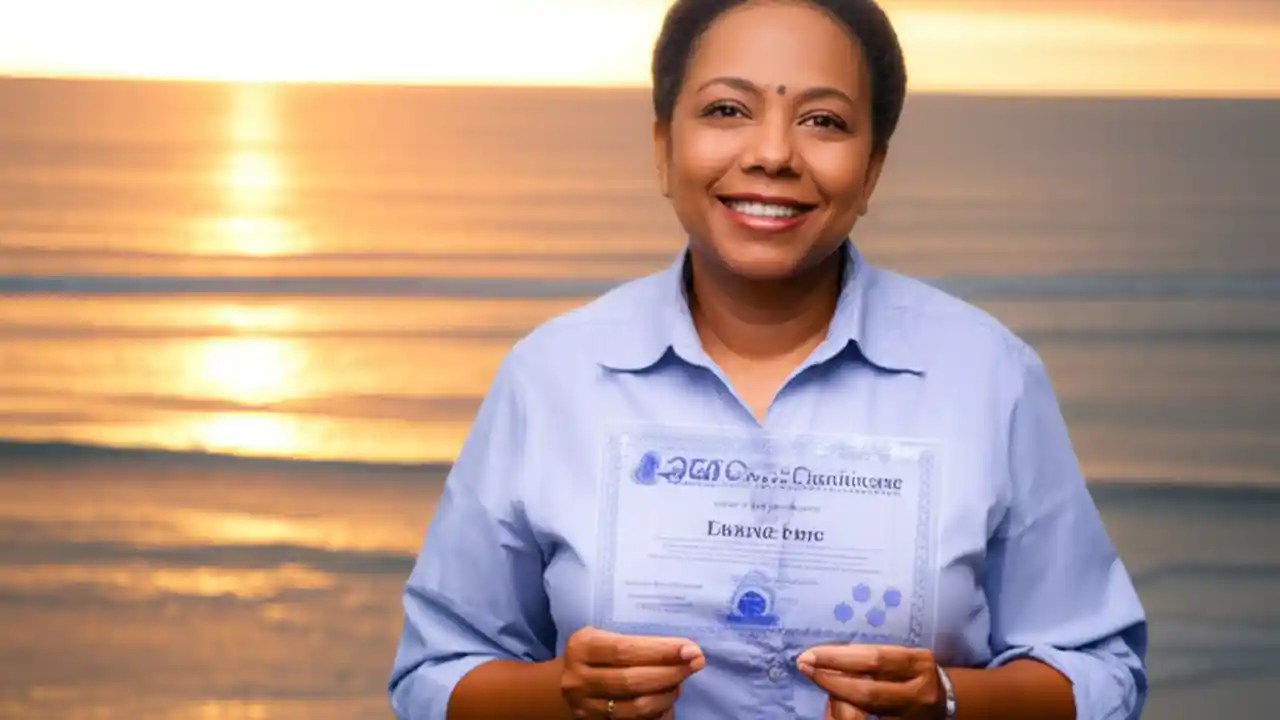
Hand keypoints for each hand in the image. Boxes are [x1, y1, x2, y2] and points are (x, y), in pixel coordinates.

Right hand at [560, 626, 704, 719]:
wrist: (571, 683)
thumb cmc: (600, 654)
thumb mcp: (608, 639)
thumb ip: (640, 645)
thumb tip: (687, 651)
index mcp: (582, 647)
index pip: (626, 650)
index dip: (661, 651)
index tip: (690, 649)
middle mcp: (579, 678)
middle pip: (633, 680)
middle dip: (671, 672)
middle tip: (695, 664)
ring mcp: (585, 706)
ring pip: (637, 707)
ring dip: (667, 695)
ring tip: (679, 684)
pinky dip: (657, 713)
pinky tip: (666, 702)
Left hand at [797, 644, 944, 719]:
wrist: (942, 701)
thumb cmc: (911, 671)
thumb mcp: (900, 658)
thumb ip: (870, 658)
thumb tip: (826, 659)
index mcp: (918, 663)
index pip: (874, 659)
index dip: (839, 657)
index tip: (810, 654)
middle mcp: (919, 692)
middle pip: (867, 690)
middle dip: (830, 679)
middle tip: (804, 667)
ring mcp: (911, 716)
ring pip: (865, 712)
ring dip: (835, 698)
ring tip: (815, 681)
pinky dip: (845, 713)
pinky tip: (831, 703)